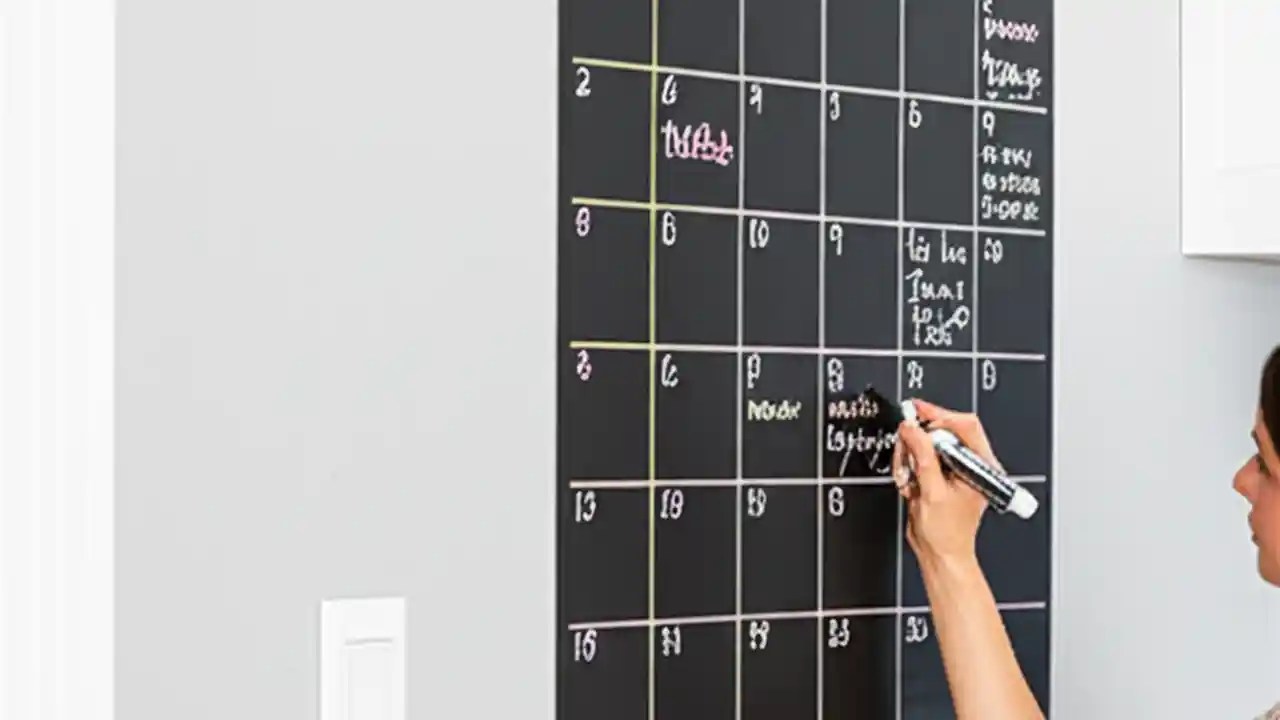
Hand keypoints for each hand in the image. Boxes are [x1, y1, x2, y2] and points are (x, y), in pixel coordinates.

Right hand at [892, 399, 1002, 566]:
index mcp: (981, 466)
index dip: (939, 417)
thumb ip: (923, 456)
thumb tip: (912, 429)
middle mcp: (971, 463)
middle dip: (919, 441)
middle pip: (944, 430)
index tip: (916, 415)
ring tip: (909, 478)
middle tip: (907, 453)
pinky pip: (919, 455)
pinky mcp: (939, 472)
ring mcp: (954, 467)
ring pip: (927, 442)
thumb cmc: (947, 533)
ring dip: (911, 456)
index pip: (965, 425)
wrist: (940, 553)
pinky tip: (910, 483)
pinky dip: (909, 465)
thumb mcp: (933, 492)